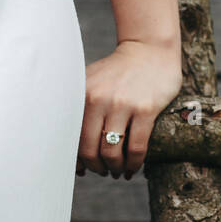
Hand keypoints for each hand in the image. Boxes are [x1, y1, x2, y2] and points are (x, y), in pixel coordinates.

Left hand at [76, 39, 182, 179]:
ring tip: (117, 171)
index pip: (71, 136)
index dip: (76, 159)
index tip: (83, 168)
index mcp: (82, 93)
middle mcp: (98, 98)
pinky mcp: (146, 109)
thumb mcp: (93, 83)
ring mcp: (123, 104)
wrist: (148, 50)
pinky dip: (133, 164)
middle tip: (102, 171)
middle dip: (95, 167)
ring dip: (114, 168)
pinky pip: (137, 148)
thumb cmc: (118, 73)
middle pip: (89, 148)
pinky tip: (132, 168)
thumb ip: (82, 112)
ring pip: (112, 152)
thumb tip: (76, 157)